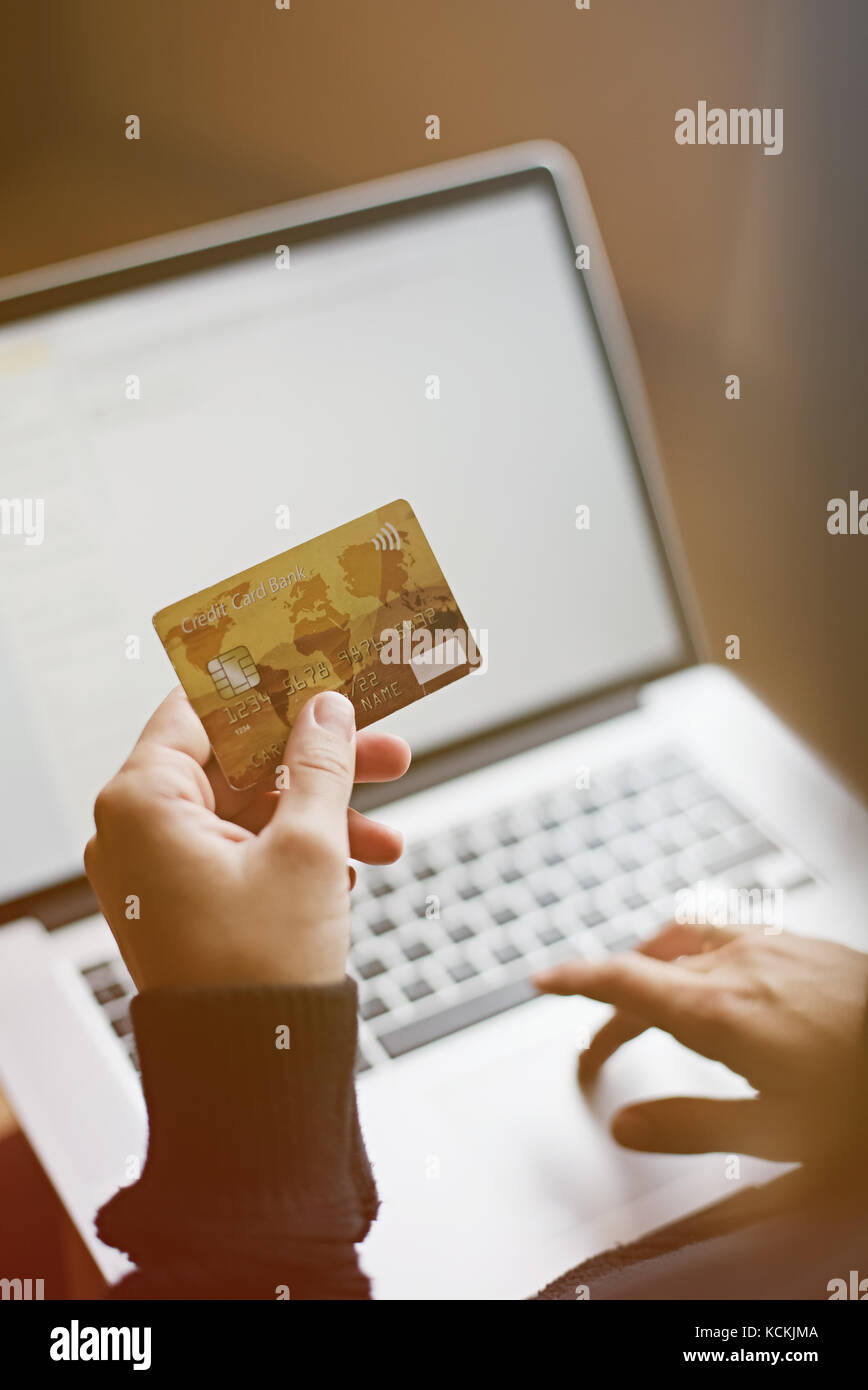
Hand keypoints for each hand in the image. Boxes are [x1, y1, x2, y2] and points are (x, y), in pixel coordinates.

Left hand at [84, 687, 410, 989]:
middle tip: (384, 751)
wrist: (249, 1081)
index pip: (202, 708)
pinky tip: (351, 873)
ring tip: (386, 839)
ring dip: (322, 817)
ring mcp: (160, 871)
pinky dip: (299, 856)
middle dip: (319, 762)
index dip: (269, 688)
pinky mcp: (187, 904)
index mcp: (143, 802)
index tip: (319, 673)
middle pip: (238, 762)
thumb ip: (320, 765)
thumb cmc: (259, 975)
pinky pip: (247, 855)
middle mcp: (139, 831)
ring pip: (252, 812)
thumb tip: (327, 709)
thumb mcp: (308, 850)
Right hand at [534, 923, 867, 1160]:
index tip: (541, 979)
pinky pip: (728, 935)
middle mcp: (742, 966)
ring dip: (654, 964)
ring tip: (644, 993)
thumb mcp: (778, 1135)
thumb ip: (693, 1127)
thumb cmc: (862, 1098)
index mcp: (722, 1010)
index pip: (624, 981)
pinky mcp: (806, 945)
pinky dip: (696, 953)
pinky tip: (719, 976)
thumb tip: (627, 1124)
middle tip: (597, 1045)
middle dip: (612, 1001)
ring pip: (689, 940)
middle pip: (650, 967)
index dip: (575, 980)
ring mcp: (776, 948)